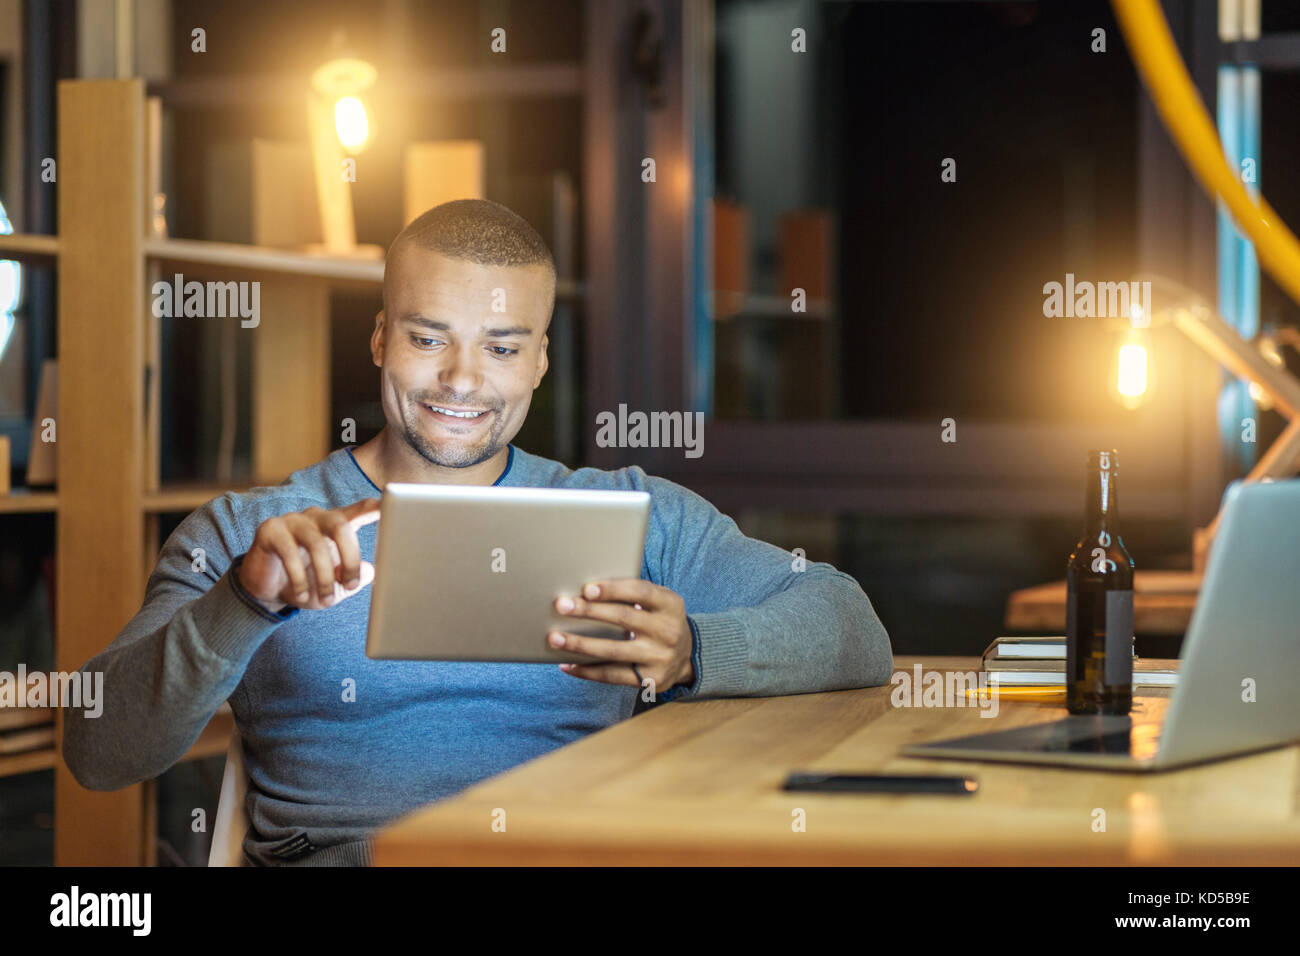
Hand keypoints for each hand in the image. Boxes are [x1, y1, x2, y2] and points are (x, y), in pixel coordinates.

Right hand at [237, 498, 380, 610]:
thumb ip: (354, 578)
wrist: (265, 590)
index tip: (389, 503)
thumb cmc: (307, 583)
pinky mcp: (270, 530)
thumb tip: (371, 571)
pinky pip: (289, 553)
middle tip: (350, 585)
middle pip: (340, 526)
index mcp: (336, 524)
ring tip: (326, 600)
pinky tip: (301, 596)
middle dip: (350, 558)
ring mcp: (292, 520)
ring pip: (316, 544)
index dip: (374, 507)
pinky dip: (299, 579)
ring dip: (324, 577)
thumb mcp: (335, 586)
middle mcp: (316, 517)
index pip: (358, 510)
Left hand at [549, 579, 695, 695]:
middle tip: (561, 606)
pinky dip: (587, 670)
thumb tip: (585, 592)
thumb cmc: (660, 620)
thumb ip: (632, 595)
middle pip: (623, 619)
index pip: (640, 592)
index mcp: (670, 605)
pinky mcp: (650, 681)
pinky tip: (567, 664)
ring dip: (580, 644)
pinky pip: (612, 675)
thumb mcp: (659, 602)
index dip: (613, 589)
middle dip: (589, 612)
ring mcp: (660, 658)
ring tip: (555, 638)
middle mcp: (668, 631)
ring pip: (613, 650)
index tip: (587, 588)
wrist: (688, 656)